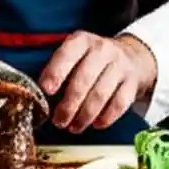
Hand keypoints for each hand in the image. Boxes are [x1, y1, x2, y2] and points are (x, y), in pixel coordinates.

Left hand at [39, 31, 156, 132]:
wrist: (132, 56)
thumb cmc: (92, 61)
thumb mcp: (76, 55)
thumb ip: (58, 70)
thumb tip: (36, 96)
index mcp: (82, 41)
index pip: (67, 54)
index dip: (56, 72)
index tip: (46, 90)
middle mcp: (103, 50)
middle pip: (84, 79)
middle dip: (69, 104)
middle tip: (59, 121)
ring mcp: (120, 66)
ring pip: (101, 94)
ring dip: (85, 115)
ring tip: (74, 127)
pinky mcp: (133, 82)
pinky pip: (120, 103)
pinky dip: (107, 117)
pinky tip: (96, 124)